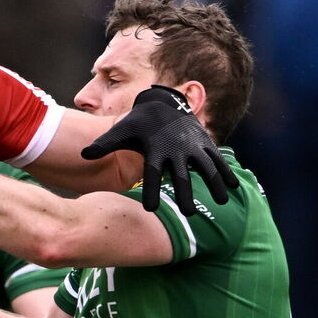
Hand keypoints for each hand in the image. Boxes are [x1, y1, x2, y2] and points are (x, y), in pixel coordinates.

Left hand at [81, 85, 238, 214]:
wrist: (162, 104)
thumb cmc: (138, 124)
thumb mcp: (120, 132)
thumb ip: (104, 145)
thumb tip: (83, 155)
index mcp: (154, 150)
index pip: (151, 175)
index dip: (151, 191)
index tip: (151, 209)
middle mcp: (175, 149)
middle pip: (180, 176)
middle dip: (185, 194)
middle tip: (189, 214)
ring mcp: (192, 146)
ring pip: (205, 167)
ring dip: (214, 184)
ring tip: (222, 202)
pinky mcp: (204, 143)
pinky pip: (217, 159)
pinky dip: (227, 171)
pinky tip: (234, 187)